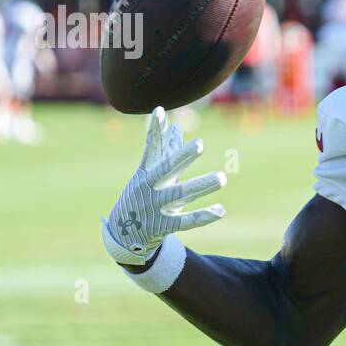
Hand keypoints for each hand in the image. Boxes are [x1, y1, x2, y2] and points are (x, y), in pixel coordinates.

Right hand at [101, 106, 225, 265]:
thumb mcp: (149, 174)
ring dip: (201, 185)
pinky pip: (186, 221)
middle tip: (199, 144)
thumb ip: (163, 152)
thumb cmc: (142, 195)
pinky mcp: (164, 225)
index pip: (150, 148)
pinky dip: (203, 216)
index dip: (154, 131)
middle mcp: (149, 188)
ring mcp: (155, 207)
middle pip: (167, 169)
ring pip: (181, 194)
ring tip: (222, 178)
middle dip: (182, 157)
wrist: (123, 233)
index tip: (160, 111)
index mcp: (145, 172)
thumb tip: (176, 126)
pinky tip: (220, 210)